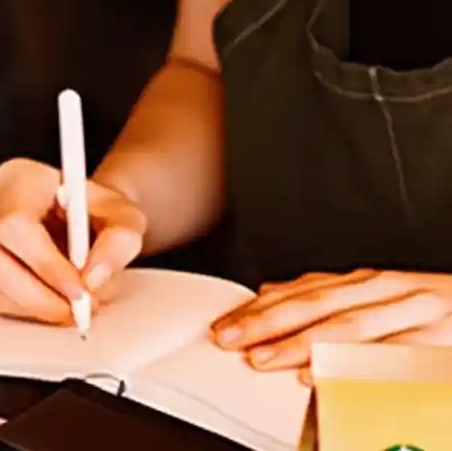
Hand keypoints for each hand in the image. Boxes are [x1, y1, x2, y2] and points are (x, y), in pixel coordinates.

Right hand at [0, 158, 147, 323]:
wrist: (83, 218)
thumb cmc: (96, 211)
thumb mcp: (124, 217)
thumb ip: (118, 242)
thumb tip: (94, 278)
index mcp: (18, 178)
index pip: (15, 225)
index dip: (45, 264)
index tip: (79, 289)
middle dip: (42, 296)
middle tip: (79, 308)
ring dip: (37, 306)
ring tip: (73, 304)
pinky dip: (28, 309)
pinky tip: (53, 300)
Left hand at [211, 269, 451, 383]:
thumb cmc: (427, 308)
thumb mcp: (373, 295)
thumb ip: (326, 295)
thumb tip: (268, 294)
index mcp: (365, 282)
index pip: (302, 292)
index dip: (260, 309)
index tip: (225, 325)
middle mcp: (385, 291)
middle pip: (318, 305)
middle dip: (270, 323)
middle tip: (234, 340)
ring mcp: (411, 313)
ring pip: (348, 327)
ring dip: (301, 344)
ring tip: (267, 358)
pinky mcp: (436, 340)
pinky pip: (388, 354)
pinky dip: (354, 364)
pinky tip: (323, 374)